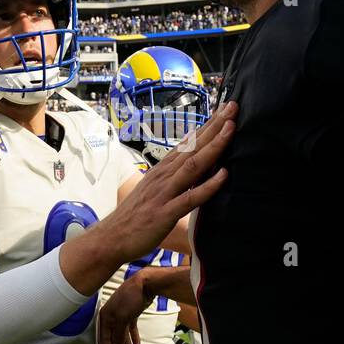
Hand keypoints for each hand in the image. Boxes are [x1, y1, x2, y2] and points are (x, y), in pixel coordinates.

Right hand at [97, 272, 151, 343]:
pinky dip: (134, 338)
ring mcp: (122, 315)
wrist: (145, 284)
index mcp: (105, 317)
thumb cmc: (129, 298)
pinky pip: (131, 329)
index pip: (105, 338)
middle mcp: (112, 317)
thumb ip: (118, 336)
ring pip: (123, 336)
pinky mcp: (131, 314)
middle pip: (115, 339)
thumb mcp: (122, 318)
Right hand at [100, 101, 236, 262]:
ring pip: (193, 165)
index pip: (189, 141)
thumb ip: (172, 171)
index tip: (225, 108)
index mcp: (163, 169)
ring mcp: (164, 192)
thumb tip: (189, 152)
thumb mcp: (154, 187)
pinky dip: (208, 185)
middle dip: (215, 126)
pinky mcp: (165, 212)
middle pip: (193, 146)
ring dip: (213, 146)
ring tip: (231, 129)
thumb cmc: (135, 215)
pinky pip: (190, 197)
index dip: (208, 125)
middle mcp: (164, 175)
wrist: (111, 237)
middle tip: (233, 106)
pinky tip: (224, 175)